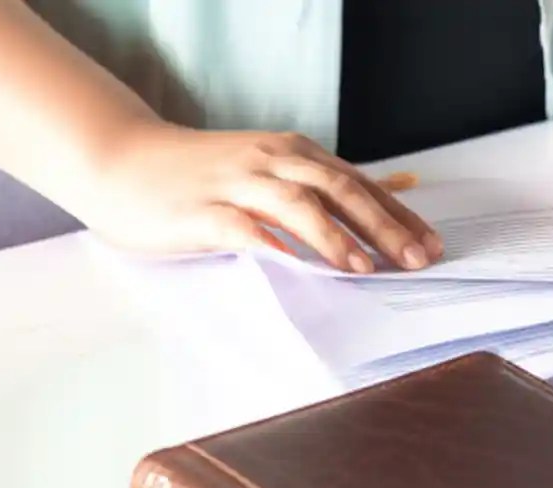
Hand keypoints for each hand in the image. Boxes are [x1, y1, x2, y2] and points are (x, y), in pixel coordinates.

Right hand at [81, 123, 440, 272]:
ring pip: (299, 203)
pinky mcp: (203, 211)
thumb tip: (372, 213)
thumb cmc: (198, 176)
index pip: (357, 183)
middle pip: (339, 189)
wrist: (120, 159)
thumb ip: (310, 190)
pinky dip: (277, 246)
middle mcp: (271, 161)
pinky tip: (301, 268)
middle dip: (384, 225)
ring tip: (367, 267)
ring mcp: (237, 184)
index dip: (398, 214)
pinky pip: (246, 229)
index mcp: (290, 153)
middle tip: (419, 258)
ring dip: (337, 235)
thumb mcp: (262, 172)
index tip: (432, 243)